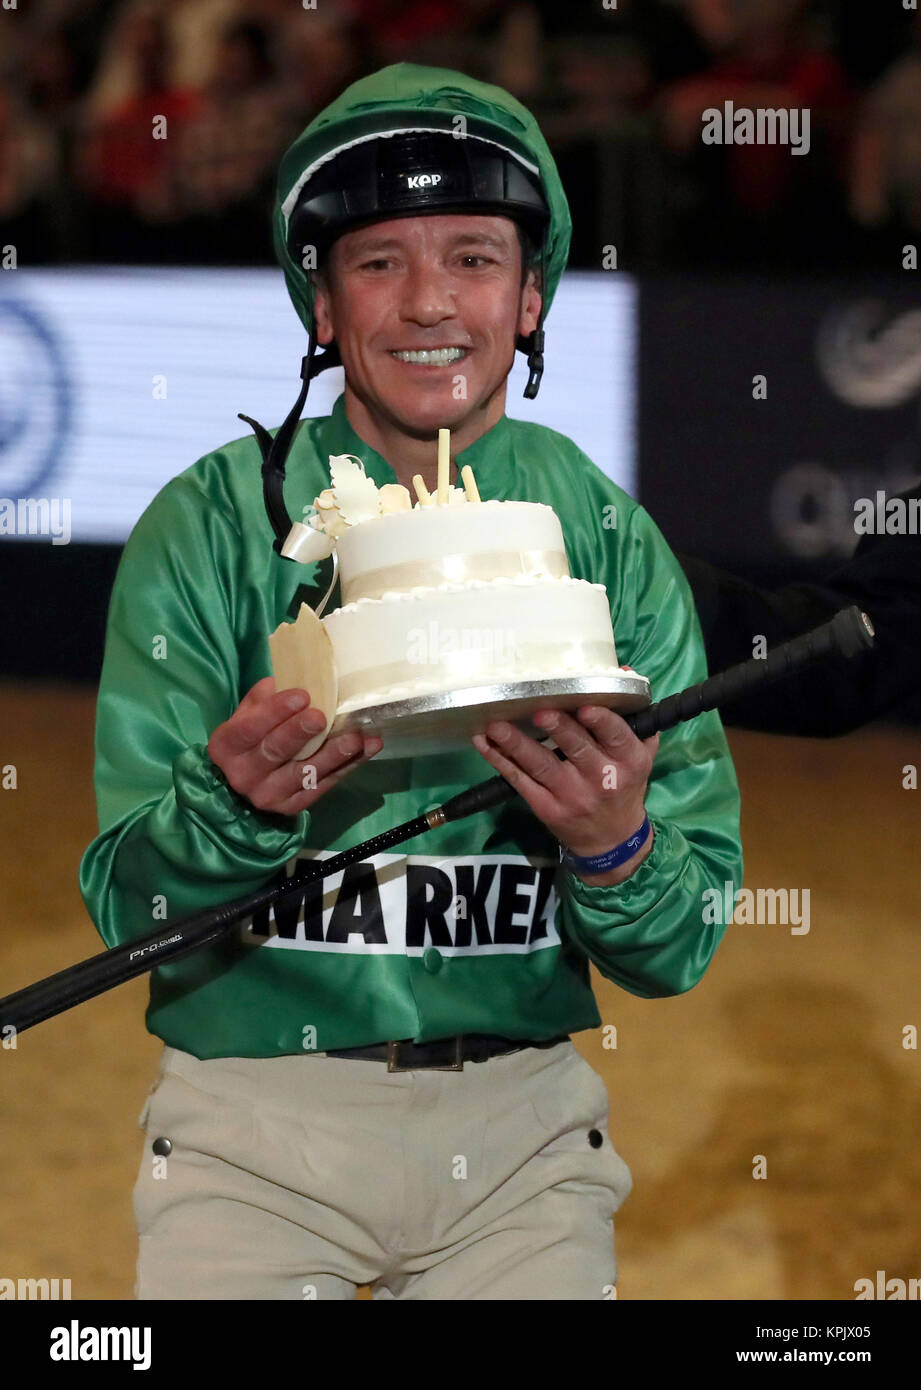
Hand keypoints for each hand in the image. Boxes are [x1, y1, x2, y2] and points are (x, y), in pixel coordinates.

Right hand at [207, 676, 381, 815]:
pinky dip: (349, 766)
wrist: (251, 774)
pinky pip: (324, 785)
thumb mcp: (253, 707)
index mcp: (226, 745)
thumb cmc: (255, 730)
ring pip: (304, 773)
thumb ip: (272, 694)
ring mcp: (268, 795)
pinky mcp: (293, 806)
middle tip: (322, 717)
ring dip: (333, 754)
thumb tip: (306, 679)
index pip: (249, 728)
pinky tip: (368, 747)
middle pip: (274, 752)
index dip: (275, 711)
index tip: (301, 695)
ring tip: (357, 737)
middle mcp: (243, 775)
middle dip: (300, 733)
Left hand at [471, 705, 657, 884]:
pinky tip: (484, 743)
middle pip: (577, 749)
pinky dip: (500, 760)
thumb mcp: (641, 754)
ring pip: (542, 765)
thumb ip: (634, 716)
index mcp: (628, 760)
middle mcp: (601, 778)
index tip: (584, 707)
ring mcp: (570, 794)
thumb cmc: (625, 786)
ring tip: (496, 726)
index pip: (616, 737)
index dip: (601, 722)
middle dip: (558, 729)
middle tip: (540, 712)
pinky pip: (520, 780)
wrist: (611, 839)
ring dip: (517, 744)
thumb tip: (623, 671)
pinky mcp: (545, 806)